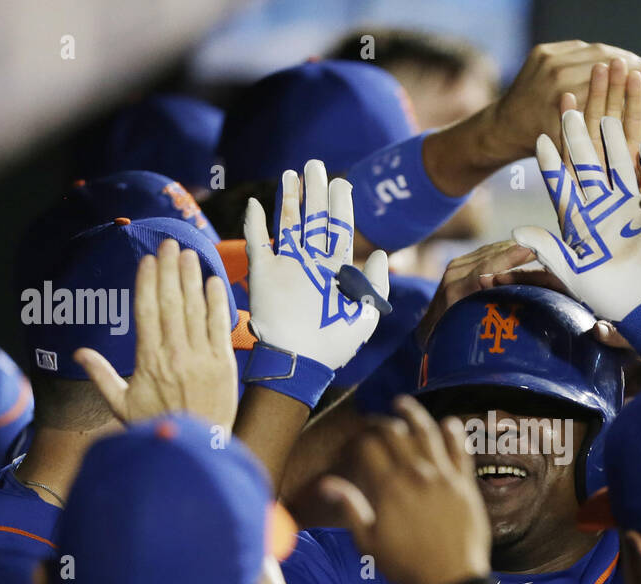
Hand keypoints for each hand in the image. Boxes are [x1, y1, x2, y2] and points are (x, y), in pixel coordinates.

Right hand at [76, 240, 237, 429]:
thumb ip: (102, 375)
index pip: (145, 312)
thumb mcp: (122, 405)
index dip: (147, 282)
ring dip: (191, 279)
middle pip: (170, 303)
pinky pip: (220, 326)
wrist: (197, 447)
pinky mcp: (224, 364)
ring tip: (189, 254)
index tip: (148, 260)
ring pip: (194, 309)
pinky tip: (214, 281)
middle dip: (169, 270)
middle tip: (170, 244)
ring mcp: (201, 357)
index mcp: (148, 360)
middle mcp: (174, 354)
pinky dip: (218, 302)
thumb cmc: (156, 425)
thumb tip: (78, 353)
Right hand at [245, 161, 388, 370]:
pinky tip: (255, 204)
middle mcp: (312, 262)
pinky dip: (253, 223)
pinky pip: (257, 243)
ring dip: (289, 199)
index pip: (339, 228)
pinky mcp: (263, 273)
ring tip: (291, 174)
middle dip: (315, 192)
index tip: (341, 181)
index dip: (340, 204)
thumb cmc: (334, 343)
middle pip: (314, 218)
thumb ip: (377, 283)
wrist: (300, 360)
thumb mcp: (366, 314)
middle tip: (315, 165)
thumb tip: (386, 253)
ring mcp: (287, 265)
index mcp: (336, 269)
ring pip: (288, 223)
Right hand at [318, 396, 490, 583]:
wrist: (451, 580)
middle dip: (382, 423)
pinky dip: (453, 433)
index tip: (358, 441)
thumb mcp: (368, 542)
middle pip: (396, 434)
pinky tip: (448, 423)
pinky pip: (460, 450)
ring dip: (414, 414)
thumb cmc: (407, 566)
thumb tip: (326, 484)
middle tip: (377, 422)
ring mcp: (443, 477)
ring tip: (403, 404)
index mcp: (389, 489)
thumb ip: (350, 508)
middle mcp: (416, 476)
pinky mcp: (465, 484)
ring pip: (428, 433)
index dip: (361, 439)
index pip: (370, 447)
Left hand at [417, 241, 534, 344]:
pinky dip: (504, 249)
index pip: (486, 268)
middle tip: (545, 246)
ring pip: (490, 251)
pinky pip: (485, 252)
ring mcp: (455, 267)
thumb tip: (510, 298)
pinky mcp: (458, 264)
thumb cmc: (449, 337)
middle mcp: (453, 275)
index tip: (532, 251)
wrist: (426, 331)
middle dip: (517, 249)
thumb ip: (483, 312)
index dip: (509, 258)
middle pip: (491, 256)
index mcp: (455, 292)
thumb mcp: (466, 331)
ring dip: (514, 247)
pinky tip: (521, 249)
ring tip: (538, 245)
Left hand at [483, 41, 640, 165]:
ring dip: (616, 54)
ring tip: (637, 62)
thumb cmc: (543, 144)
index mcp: (564, 97)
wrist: (504, 127)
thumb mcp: (571, 146)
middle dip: (630, 61)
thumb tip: (639, 133)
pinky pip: (577, 47)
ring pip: (592, 49)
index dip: (633, 75)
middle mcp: (555, 74)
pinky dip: (596, 52)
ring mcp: (546, 59)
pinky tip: (613, 58)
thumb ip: (598, 134)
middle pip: (603, 58)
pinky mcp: (541, 51)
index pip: (609, 78)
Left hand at [512, 108, 640, 322]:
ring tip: (603, 112)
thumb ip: (548, 250)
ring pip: (618, 164)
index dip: (550, 164)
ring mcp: (628, 205)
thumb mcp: (572, 273)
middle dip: (578, 137)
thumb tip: (515, 231)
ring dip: (612, 139)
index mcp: (580, 220)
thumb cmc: (605, 294)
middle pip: (588, 165)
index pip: (561, 185)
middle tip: (568, 109)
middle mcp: (601, 207)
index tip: (540, 139)